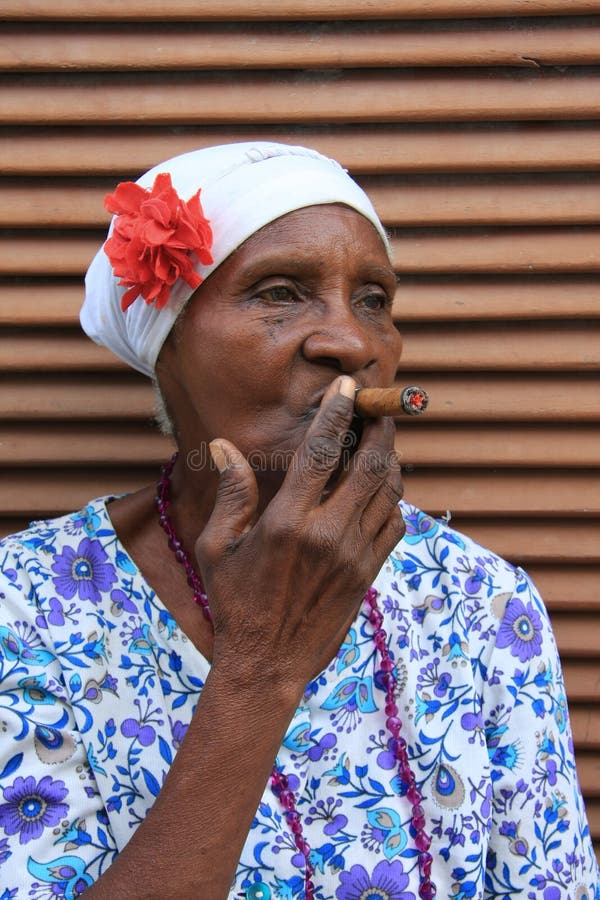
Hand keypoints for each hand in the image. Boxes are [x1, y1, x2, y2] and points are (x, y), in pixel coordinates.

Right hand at [194, 375, 404, 692]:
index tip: (348, 386)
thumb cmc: (235, 603)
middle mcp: (328, 534)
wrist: (268, 664)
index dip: (338, 413)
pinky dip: (393, 498)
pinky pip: (394, 524)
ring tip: (383, 440)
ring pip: (388, 492)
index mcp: (288, 522)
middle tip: (378, 407)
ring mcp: (355, 555)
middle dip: (379, 428)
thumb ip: (230, 494)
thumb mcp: (218, 547)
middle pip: (370, 465)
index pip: (321, 453)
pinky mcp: (368, 573)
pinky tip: (380, 488)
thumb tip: (223, 446)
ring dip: (390, 459)